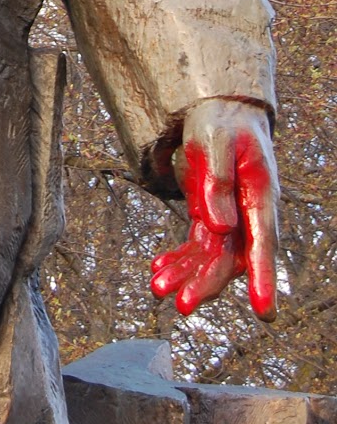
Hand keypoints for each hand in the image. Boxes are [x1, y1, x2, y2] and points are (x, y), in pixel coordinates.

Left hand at [150, 98, 278, 320]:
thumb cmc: (222, 120)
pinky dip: (178, 259)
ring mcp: (228, 217)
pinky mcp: (209, 214)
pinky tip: (158, 269)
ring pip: (210, 257)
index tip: (265, 313)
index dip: (263, 278)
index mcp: (260, 195)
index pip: (262, 243)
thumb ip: (218, 181)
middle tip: (183, 305)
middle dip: (207, 284)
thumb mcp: (215, 141)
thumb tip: (221, 226)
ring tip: (157, 289)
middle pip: (231, 258)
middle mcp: (247, 213)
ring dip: (186, 276)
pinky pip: (196, 245)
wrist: (218, 110)